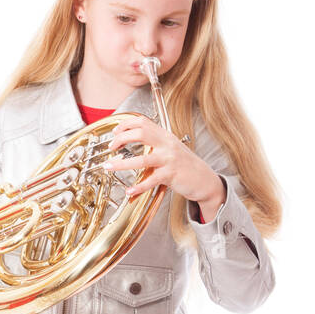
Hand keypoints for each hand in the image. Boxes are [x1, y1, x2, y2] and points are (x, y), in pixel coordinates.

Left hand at [101, 114, 226, 212]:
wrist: (205, 180)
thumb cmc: (186, 165)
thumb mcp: (172, 148)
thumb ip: (156, 143)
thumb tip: (135, 140)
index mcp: (165, 136)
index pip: (143, 122)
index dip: (126, 125)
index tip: (115, 131)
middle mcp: (167, 145)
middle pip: (141, 134)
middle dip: (122, 139)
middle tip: (111, 147)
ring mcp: (169, 160)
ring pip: (142, 159)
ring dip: (122, 164)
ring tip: (109, 166)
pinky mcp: (170, 175)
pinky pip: (150, 180)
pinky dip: (138, 187)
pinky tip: (130, 191)